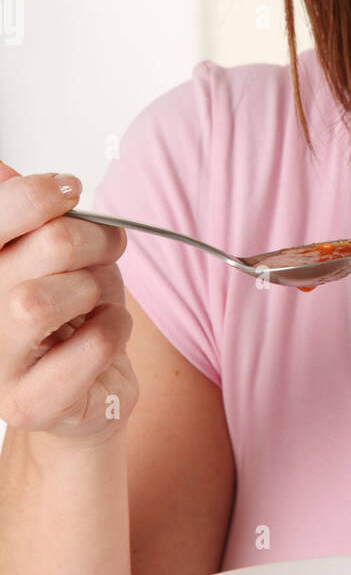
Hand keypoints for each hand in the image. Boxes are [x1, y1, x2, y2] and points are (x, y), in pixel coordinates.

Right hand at [0, 160, 137, 440]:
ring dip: (99, 287)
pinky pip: (91, 345)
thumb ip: (24, 213)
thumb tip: (0, 169)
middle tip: (109, 247)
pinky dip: (115, 329)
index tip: (70, 190)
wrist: (84, 390)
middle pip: (47, 246)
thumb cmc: (69, 313)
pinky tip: (106, 332)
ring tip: (99, 299)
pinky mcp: (27, 404)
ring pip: (48, 300)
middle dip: (94, 239)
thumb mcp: (51, 253)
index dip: (39, 193)